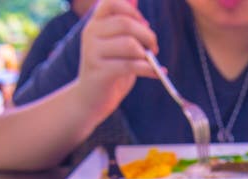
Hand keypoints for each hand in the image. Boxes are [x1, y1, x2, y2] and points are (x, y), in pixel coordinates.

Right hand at [78, 0, 158, 121]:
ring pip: (129, 44)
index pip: (111, 3)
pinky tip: (157, 73)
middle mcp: (90, 35)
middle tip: (154, 48)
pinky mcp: (99, 72)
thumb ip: (126, 29)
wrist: (91, 99)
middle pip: (125, 24)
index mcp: (94, 24)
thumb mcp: (117, 45)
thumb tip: (140, 10)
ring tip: (151, 62)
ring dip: (146, 54)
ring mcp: (92, 53)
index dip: (132, 11)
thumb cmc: (110, 70)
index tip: (144, 24)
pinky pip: (130, 65)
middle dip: (147, 35)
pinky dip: (148, 69)